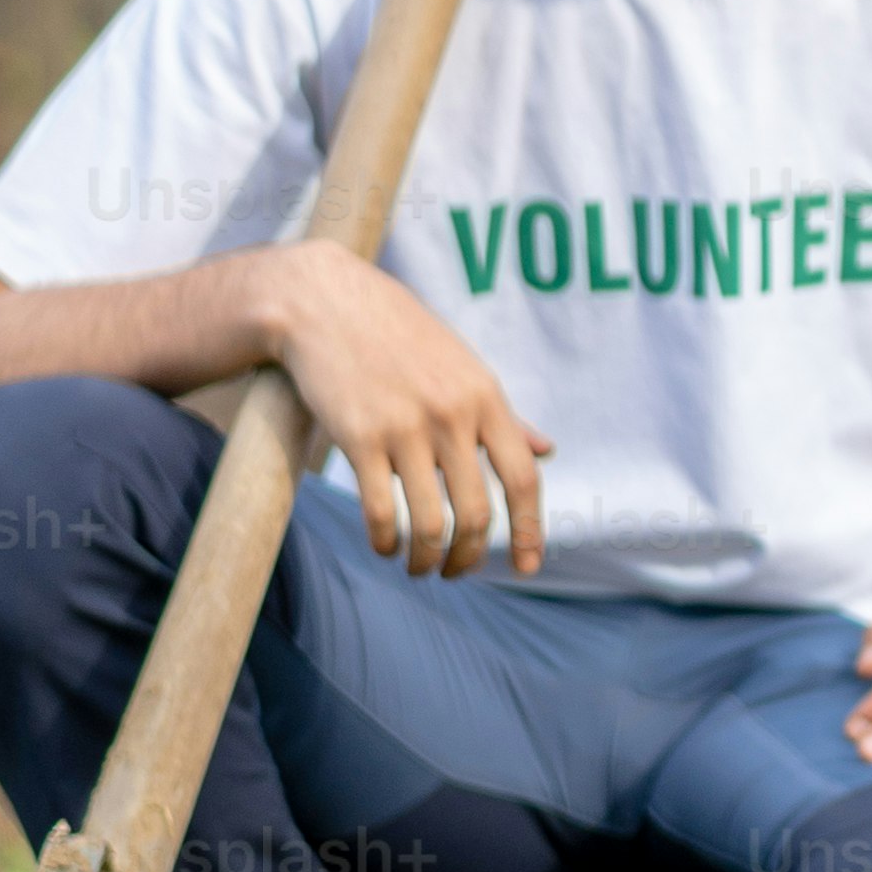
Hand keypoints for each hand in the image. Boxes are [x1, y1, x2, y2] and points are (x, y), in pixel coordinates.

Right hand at [260, 243, 545, 577]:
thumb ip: (503, 416)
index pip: (523, 479)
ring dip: (425, 559)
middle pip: (478, 513)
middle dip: (469, 557)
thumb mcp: (462, 367)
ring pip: (430, 522)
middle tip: (455, 571)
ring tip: (418, 567)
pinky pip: (381, 511)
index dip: (531, 531)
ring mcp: (406, 427)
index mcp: (486, 398)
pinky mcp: (359, 437)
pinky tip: (384, 547)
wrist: (324, 301)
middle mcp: (453, 415)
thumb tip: (546, 451)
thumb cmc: (398, 337)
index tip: (529, 567)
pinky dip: (386, 542)